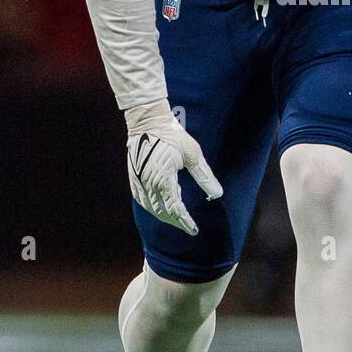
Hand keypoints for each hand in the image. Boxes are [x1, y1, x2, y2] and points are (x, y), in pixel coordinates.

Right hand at [125, 99, 222, 231]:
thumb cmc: (172, 135)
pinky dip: (153, 208)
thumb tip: (218, 194)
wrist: (147, 122)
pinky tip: (161, 207)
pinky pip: (142, 200)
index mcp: (163, 179)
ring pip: (151, 208)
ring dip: (164, 216)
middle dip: (175, 222)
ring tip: (177, 219)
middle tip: (188, 227)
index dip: (185, 222)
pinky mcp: (134, 177)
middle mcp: (148, 183)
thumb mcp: (193, 153)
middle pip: (162, 212)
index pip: (175, 209)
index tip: (194, 229)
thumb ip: (204, 176)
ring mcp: (139, 181)